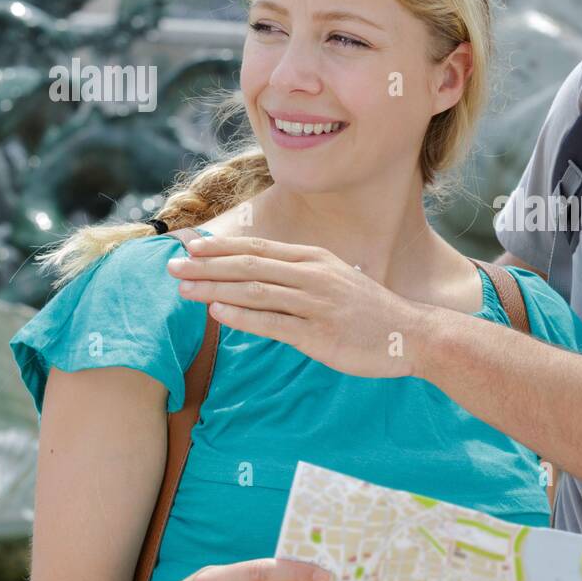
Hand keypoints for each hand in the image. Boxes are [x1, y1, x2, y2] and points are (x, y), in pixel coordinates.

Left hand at [167, 235, 430, 377]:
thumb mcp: (337, 279)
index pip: (259, 247)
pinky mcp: (318, 334)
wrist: (409, 333)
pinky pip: (273, 323)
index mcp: (315, 259)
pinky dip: (243, 315)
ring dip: (214, 287)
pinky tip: (217, 311)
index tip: (189, 246)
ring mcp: (316, 304)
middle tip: (172, 266)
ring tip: (182, 289)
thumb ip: (301, 275)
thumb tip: (263, 275)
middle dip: (206, 265)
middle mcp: (313, 275)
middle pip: (250, 264)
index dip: (221, 246)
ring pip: (255, 290)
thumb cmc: (370, 310)